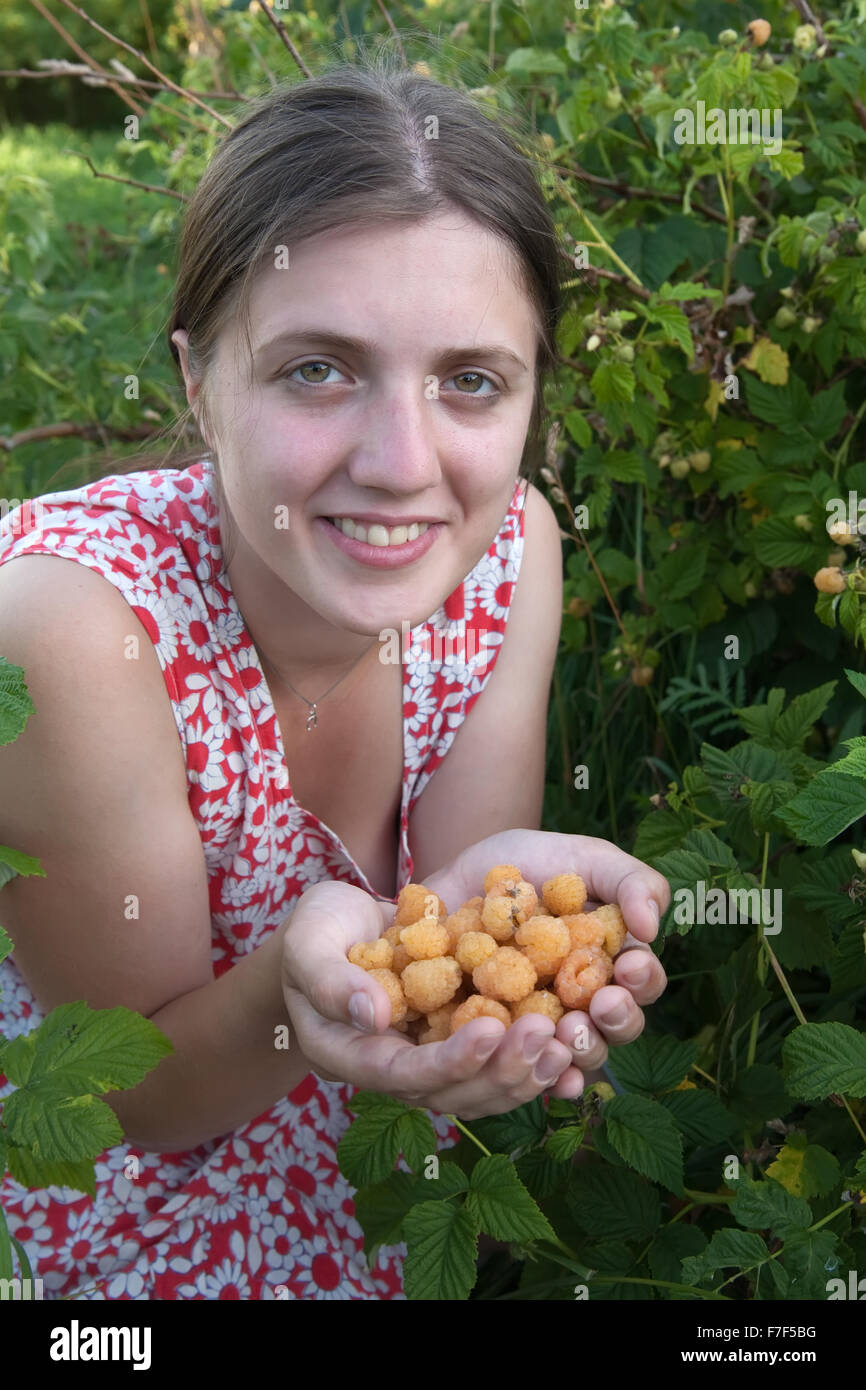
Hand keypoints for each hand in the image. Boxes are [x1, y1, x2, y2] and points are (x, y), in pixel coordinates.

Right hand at [279, 880, 586, 1119]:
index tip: (491, 1029)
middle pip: (453, 1094)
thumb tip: (372, 1015)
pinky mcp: (456, 1043)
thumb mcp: (309, 941)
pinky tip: (572, 1040)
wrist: (336, 926)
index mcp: (350, 1056)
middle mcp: (393, 1072)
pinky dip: (533, 1059)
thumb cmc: (315, 929)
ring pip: (482, 1089)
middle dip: (503, 1069)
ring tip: (569, 1040)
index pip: (405, 1075)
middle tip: (548, 1033)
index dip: (451, 1060)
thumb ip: (332, 979)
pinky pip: (497, 1064)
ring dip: (528, 1071)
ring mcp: (428, 1061)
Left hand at [421, 829, 669, 1100]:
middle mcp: (583, 1001)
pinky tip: (548, 1078)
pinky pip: (523, 1072)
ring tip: (567, 1030)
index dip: (642, 979)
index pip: (641, 982)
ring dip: (581, 1049)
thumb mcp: (585, 857)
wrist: (458, 874)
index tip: (629, 965)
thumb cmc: (528, 863)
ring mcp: (541, 1024)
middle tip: (602, 1004)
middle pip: (615, 1028)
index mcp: (611, 962)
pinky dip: (540, 1080)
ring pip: (574, 1055)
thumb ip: (629, 882)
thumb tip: (651, 928)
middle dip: (616, 1020)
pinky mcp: (498, 1040)